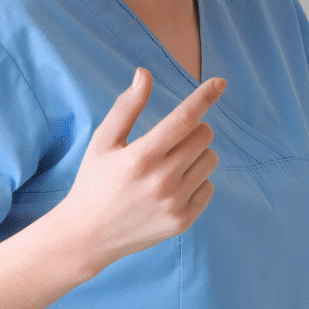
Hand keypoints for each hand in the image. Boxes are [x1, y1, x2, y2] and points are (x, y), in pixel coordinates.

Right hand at [52, 68, 224, 270]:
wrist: (88, 235)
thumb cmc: (95, 182)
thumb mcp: (103, 142)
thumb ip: (126, 107)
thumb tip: (145, 74)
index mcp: (140, 158)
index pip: (183, 119)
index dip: (204, 97)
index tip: (220, 82)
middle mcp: (161, 181)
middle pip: (202, 136)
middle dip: (192, 129)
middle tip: (170, 140)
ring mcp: (174, 204)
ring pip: (210, 160)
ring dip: (196, 154)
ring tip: (169, 164)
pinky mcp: (183, 221)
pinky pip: (209, 187)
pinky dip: (196, 181)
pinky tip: (171, 188)